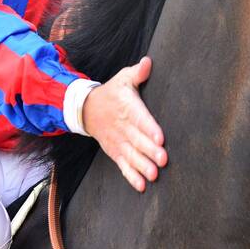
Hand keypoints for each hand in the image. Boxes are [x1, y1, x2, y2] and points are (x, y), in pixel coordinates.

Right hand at [81, 56, 166, 191]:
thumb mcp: (123, 78)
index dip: (149, 128)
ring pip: (130, 155)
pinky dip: (131, 176)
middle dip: (149, 151)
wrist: (86, 109)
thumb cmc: (112, 92)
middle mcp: (122, 127)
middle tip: (163, 159)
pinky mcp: (114, 152)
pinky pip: (123, 166)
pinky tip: (142, 186)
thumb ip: (137, 73)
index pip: (139, 118)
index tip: (160, 138)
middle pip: (137, 140)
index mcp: (127, 107)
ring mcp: (117, 141)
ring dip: (142, 166)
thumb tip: (148, 62)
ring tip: (154, 175)